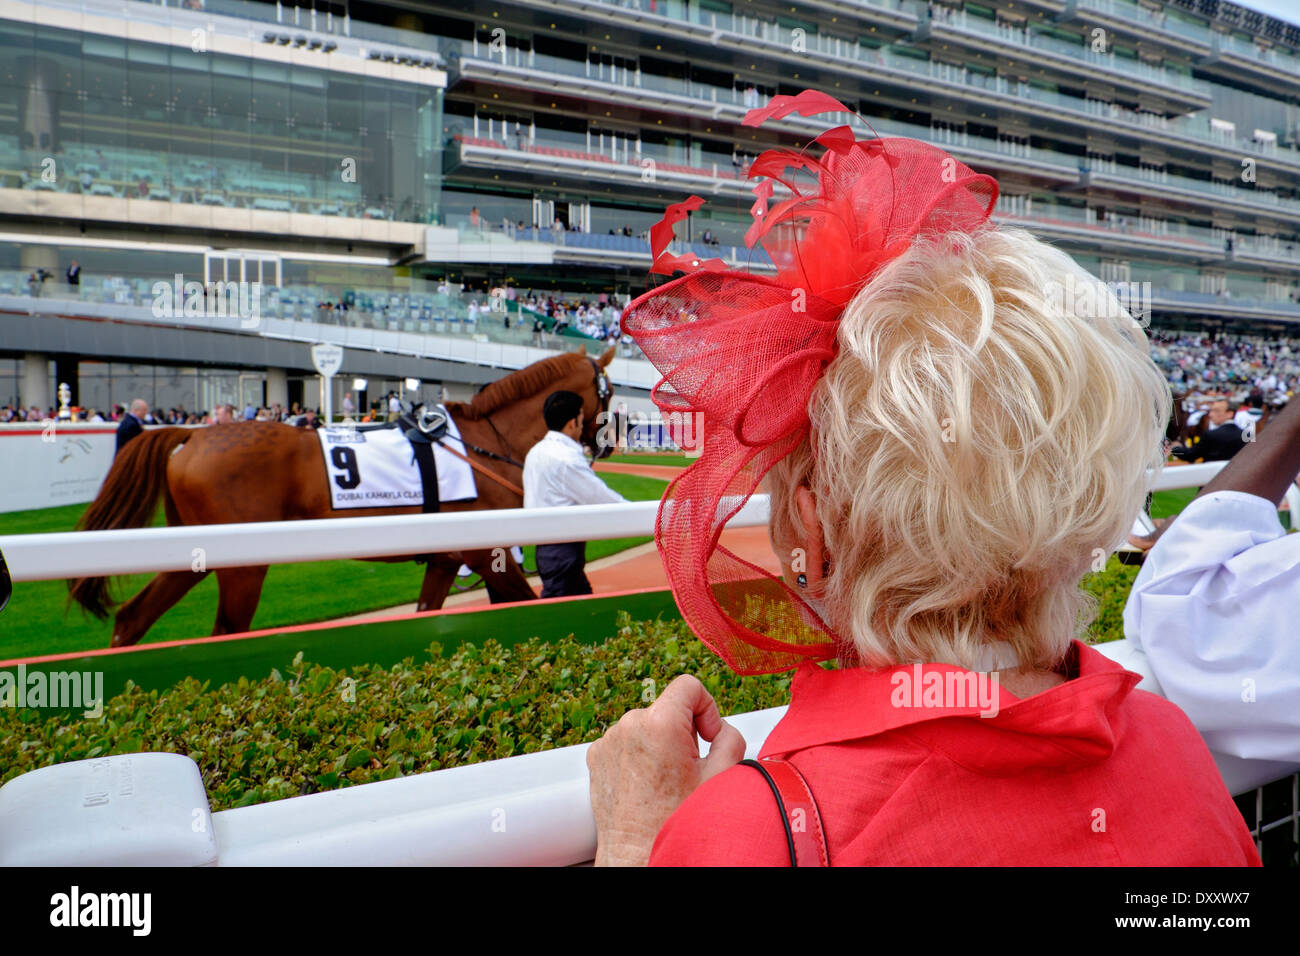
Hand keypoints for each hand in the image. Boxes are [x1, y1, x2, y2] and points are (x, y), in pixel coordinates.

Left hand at [586, 675, 746, 865]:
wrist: (637, 853)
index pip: (689, 685)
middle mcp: (629, 725)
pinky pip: (625, 741)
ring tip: (665, 780)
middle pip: (668, 708)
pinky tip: (646, 783)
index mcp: (660, 723)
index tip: (707, 736)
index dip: (706, 708)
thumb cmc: (676, 821)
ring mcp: (609, 740)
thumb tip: (722, 730)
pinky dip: (638, 755)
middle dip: (683, 732)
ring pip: (646, 725)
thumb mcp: (722, 776)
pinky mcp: (596, 756)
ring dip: (660, 744)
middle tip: (688, 767)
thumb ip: (730, 738)